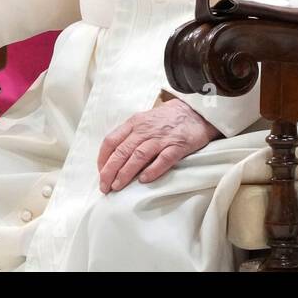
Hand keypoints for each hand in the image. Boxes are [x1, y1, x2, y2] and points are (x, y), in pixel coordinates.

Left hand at [97, 98, 220, 192]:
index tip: (101, 172)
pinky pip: (163, 159)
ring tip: (117, 186)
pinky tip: (144, 180)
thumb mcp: (145, 120)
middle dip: (110, 171)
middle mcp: (146, 130)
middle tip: (104, 187)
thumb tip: (114, 156)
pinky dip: (152, 170)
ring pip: (138, 156)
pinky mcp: (178, 146)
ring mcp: (162, 138)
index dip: (103, 159)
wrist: (197, 111)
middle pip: (122, 151)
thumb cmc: (168, 118)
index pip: (111, 141)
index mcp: (135, 122)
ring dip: (125, 173)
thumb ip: (131, 134)